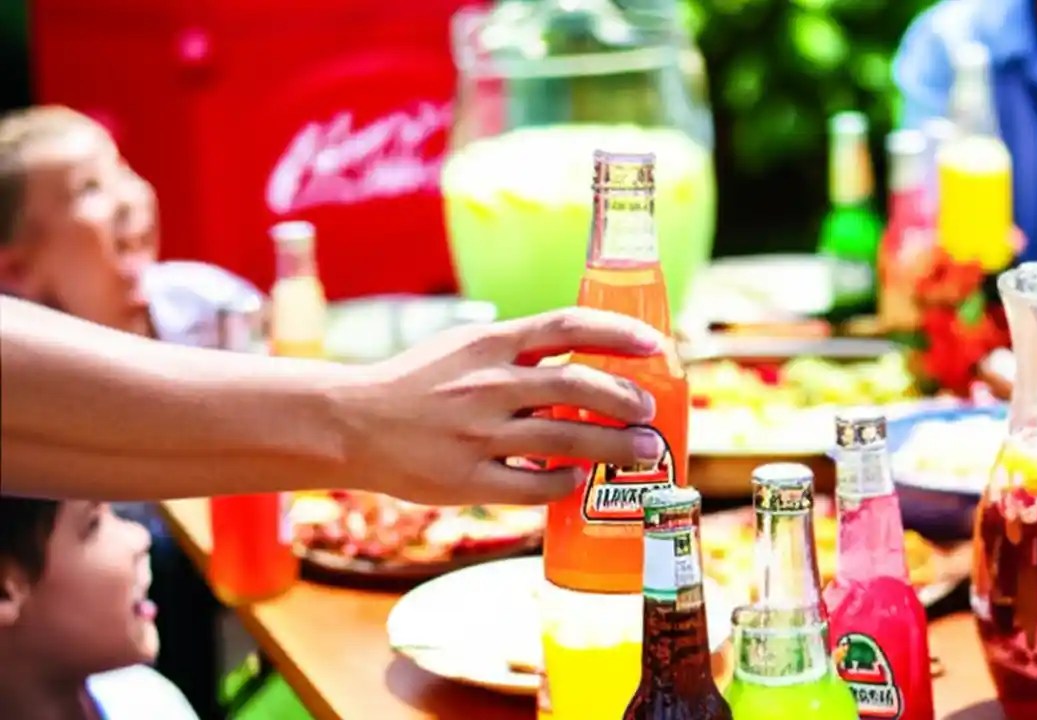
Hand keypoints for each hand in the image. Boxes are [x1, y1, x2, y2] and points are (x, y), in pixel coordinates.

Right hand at [333, 308, 669, 505]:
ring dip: (614, 448)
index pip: (567, 326)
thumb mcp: (465, 347)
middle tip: (650, 412)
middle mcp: (488, 385)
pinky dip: (563, 484)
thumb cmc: (417, 383)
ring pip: (566, 443)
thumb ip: (518, 351)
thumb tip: (588, 360)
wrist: (351, 422)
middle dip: (626, 401)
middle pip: (577, 387)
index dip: (618, 334)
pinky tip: (576, 481)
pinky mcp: (466, 480)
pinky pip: (533, 486)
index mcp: (489, 343)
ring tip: (642, 452)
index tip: (655, 345)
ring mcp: (477, 435)